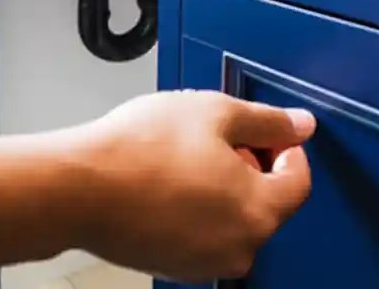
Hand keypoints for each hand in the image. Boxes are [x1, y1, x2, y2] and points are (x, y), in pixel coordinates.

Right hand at [71, 91, 315, 281]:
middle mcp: (239, 248)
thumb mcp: (215, 112)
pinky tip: (166, 181)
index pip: (298, 181)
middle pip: (266, 202)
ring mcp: (204, 264)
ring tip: (184, 156)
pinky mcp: (174, 267)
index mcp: (259, 211)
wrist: (78, 189)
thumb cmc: (140, 150)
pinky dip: (194, 209)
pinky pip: (201, 234)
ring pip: (231, 219)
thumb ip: (267, 121)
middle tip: (216, 137)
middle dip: (250, 166)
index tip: (268, 131)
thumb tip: (299, 125)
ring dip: (221, 188)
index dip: (286, 148)